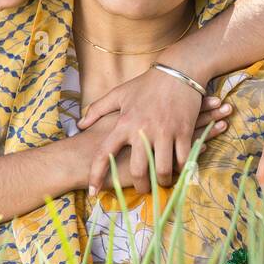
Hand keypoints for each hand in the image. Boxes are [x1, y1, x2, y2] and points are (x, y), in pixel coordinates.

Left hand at [80, 67, 231, 194]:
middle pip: (139, 171)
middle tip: (142, 188)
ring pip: (163, 169)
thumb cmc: (147, 83)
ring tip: (161, 182)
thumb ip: (97, 109)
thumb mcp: (119, 93)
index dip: (97, 175)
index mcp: (124, 124)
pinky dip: (181, 169)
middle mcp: (143, 131)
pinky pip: (183, 159)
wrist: (178, 71)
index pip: (105, 154)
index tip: (93, 191)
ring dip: (162, 181)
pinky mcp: (184, 132)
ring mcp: (165, 132)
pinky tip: (179, 171)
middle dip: (141, 186)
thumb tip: (80, 124)